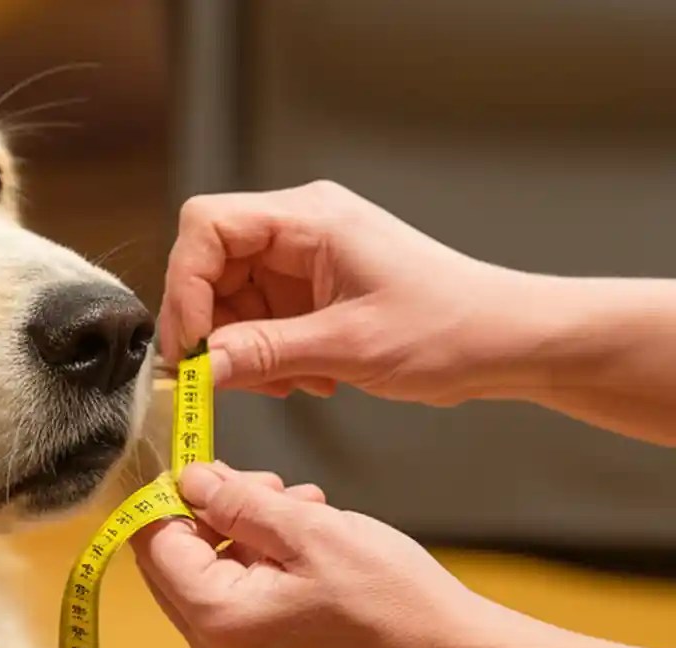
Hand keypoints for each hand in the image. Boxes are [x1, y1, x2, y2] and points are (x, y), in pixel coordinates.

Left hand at [131, 462, 480, 647]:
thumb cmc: (390, 600)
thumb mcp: (308, 529)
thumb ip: (238, 501)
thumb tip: (190, 478)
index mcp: (218, 618)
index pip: (153, 542)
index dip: (171, 494)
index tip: (202, 462)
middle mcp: (214, 647)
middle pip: (174, 558)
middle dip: (212, 509)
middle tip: (263, 483)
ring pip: (207, 568)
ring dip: (243, 526)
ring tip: (299, 505)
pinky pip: (234, 590)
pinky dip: (259, 554)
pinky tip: (303, 531)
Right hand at [159, 180, 527, 404]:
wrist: (508, 341)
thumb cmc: (452, 327)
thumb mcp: (348, 346)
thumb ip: (264, 354)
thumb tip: (198, 368)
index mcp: (310, 218)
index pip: (208, 226)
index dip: (187, 285)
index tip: (193, 345)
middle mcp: (301, 228)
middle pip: (212, 264)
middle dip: (214, 326)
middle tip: (222, 376)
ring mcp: (305, 258)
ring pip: (231, 297)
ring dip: (242, 347)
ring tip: (286, 382)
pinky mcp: (311, 289)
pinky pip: (259, 317)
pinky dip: (265, 354)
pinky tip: (305, 378)